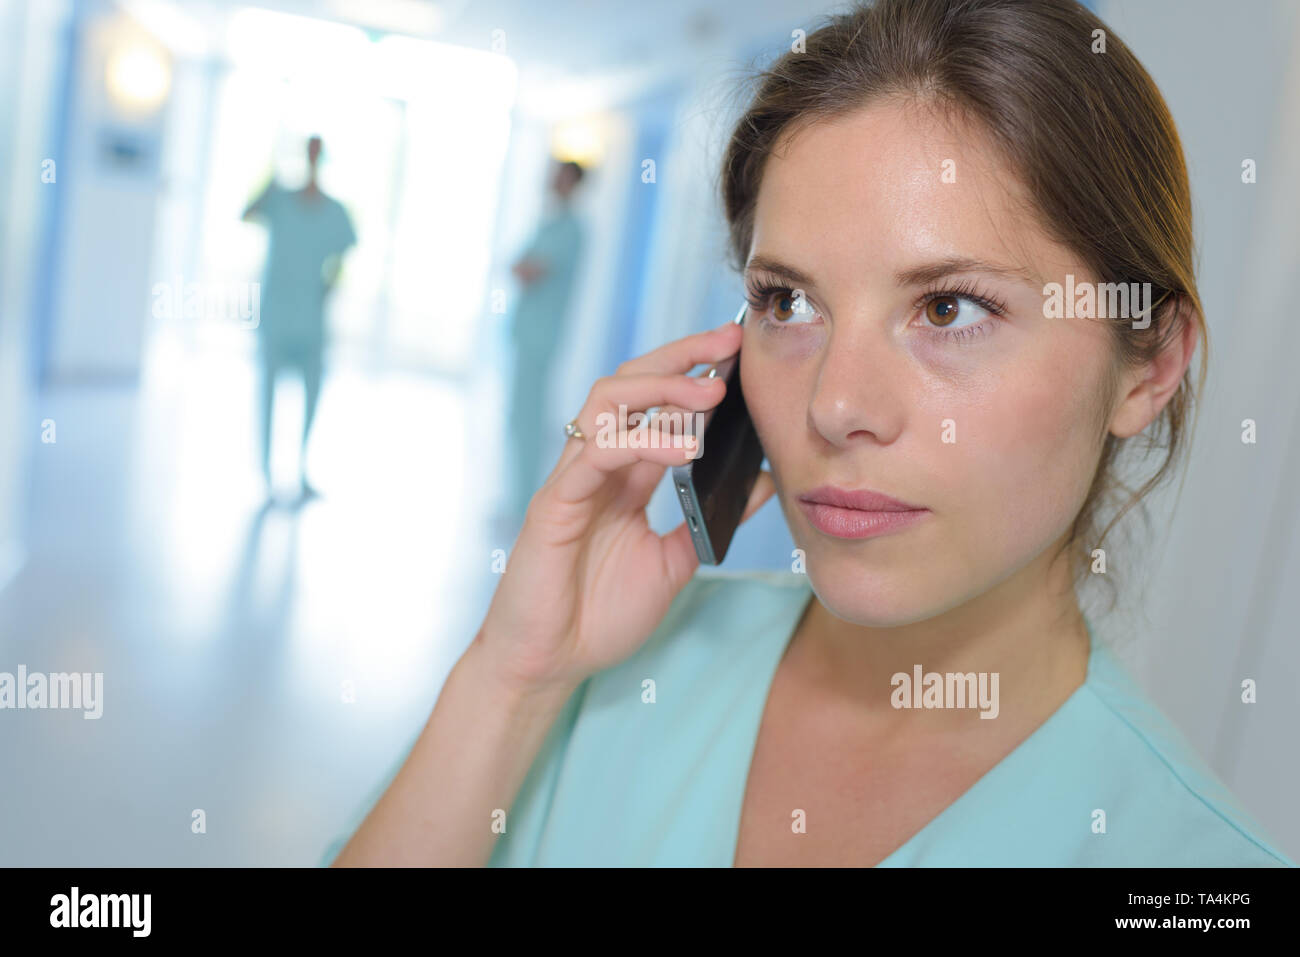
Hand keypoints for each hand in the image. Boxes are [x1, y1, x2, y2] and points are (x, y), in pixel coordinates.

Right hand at [476, 320, 775, 693]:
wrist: (549, 663)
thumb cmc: (600, 614)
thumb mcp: (675, 561)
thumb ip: (708, 519)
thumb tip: (761, 482)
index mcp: (623, 474)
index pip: (655, 402)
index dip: (692, 370)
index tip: (739, 354)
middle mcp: (595, 465)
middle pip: (630, 384)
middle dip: (680, 357)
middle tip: (728, 344)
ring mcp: (572, 480)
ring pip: (607, 403)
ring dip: (661, 388)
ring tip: (710, 394)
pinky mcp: (554, 504)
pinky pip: (595, 454)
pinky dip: (640, 441)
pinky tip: (683, 447)